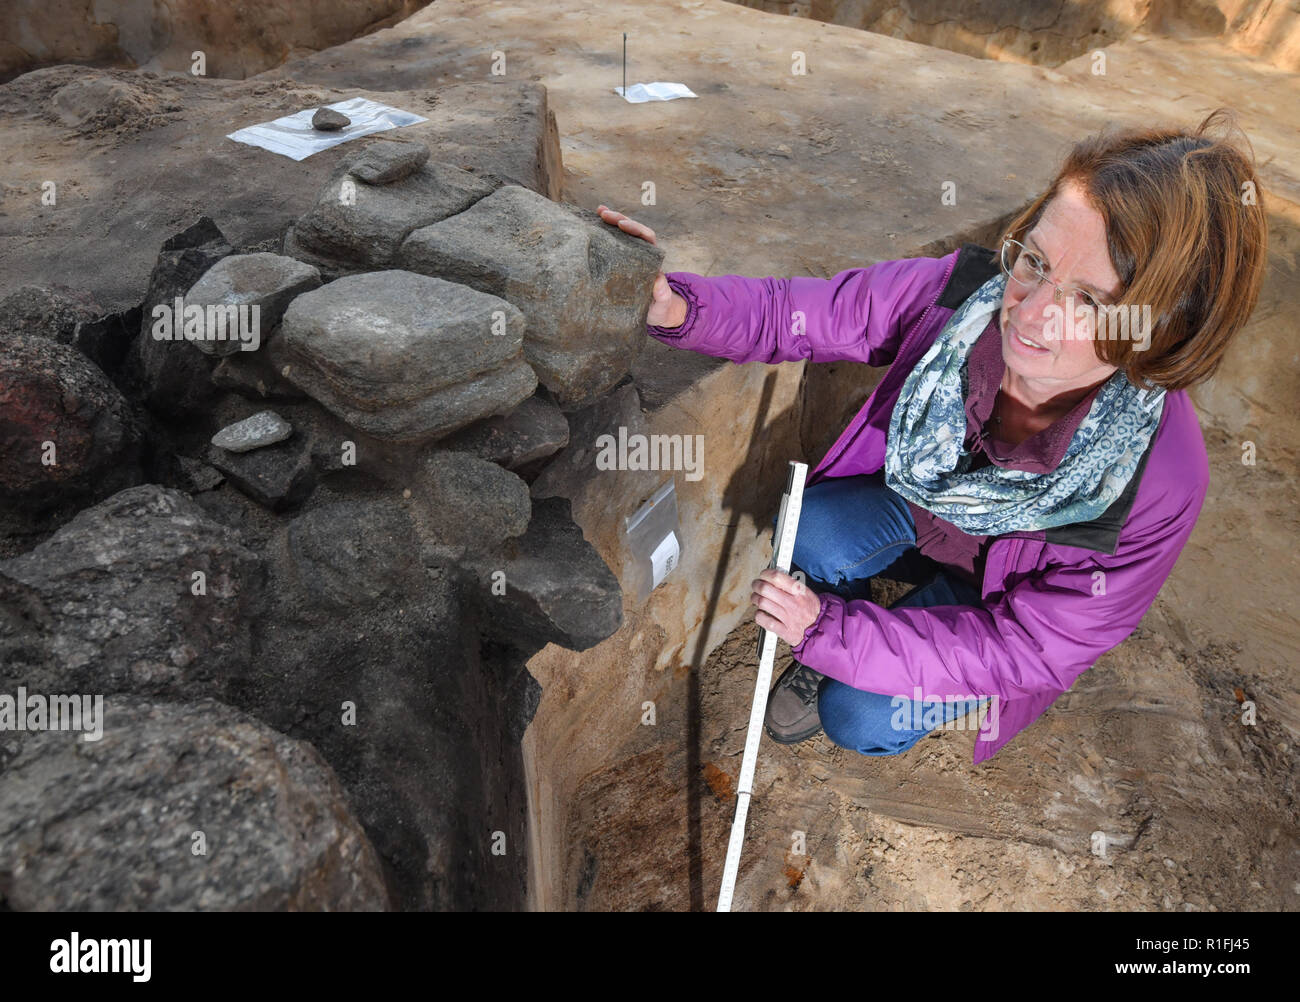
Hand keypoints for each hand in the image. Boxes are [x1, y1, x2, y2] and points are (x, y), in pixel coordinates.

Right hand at [596, 204, 687, 327]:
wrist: (655, 314)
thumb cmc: (660, 308)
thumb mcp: (662, 303)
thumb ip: (662, 293)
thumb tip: (658, 279)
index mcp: (653, 259)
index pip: (646, 237)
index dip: (635, 229)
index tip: (623, 224)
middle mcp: (642, 253)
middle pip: (632, 230)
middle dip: (619, 219)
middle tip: (603, 214)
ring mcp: (630, 256)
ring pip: (622, 234)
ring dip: (611, 221)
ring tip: (598, 211)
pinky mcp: (620, 261)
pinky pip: (612, 244)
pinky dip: (604, 233)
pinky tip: (592, 224)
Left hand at [751, 569, 821, 646]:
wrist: (821, 630)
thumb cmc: (811, 610)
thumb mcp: (807, 593)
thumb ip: (790, 584)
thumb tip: (772, 576)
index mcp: (800, 591)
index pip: (777, 577)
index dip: (765, 573)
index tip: (763, 575)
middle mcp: (793, 603)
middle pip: (765, 589)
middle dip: (756, 585)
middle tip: (756, 586)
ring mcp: (788, 618)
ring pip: (762, 603)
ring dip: (755, 599)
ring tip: (756, 598)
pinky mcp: (784, 631)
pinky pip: (763, 620)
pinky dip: (759, 615)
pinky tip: (761, 613)